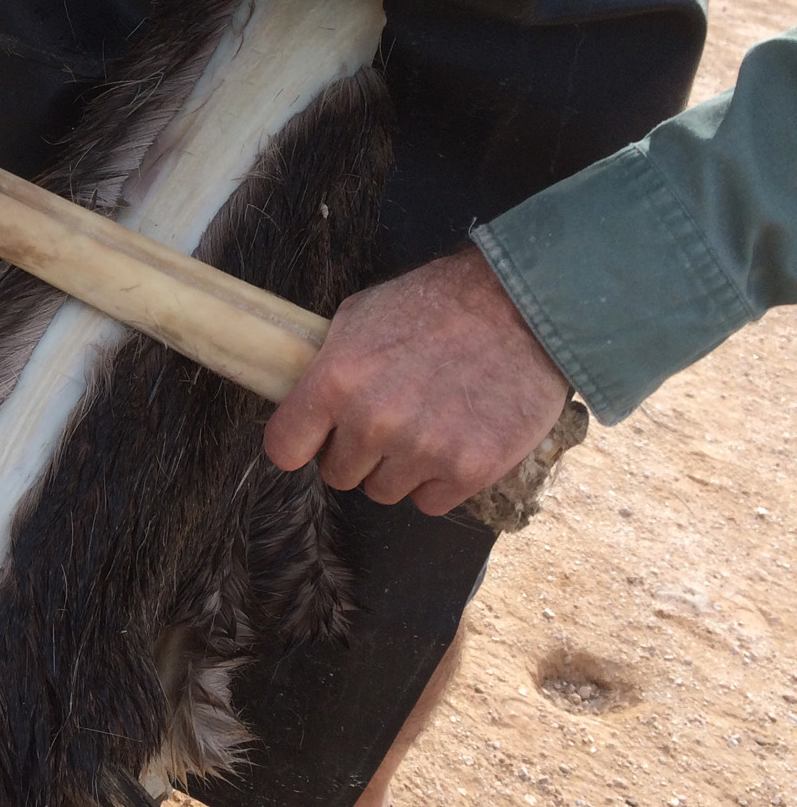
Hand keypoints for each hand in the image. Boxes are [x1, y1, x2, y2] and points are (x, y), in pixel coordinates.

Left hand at [263, 247, 568, 515]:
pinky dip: (439, 480)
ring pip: (383, 490)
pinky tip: (455, 441)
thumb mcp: (361, 316)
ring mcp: (423, 449)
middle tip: (388, 419)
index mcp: (336, 381)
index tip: (313, 439)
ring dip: (398, 467)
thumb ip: (327, 366)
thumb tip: (300, 399)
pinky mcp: (469, 470)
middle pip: (337, 474)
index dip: (299, 443)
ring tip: (427, 424)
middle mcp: (374, 421)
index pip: (283, 448)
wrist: (521, 304)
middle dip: (356, 452)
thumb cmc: (438, 304)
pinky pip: (429, 502)